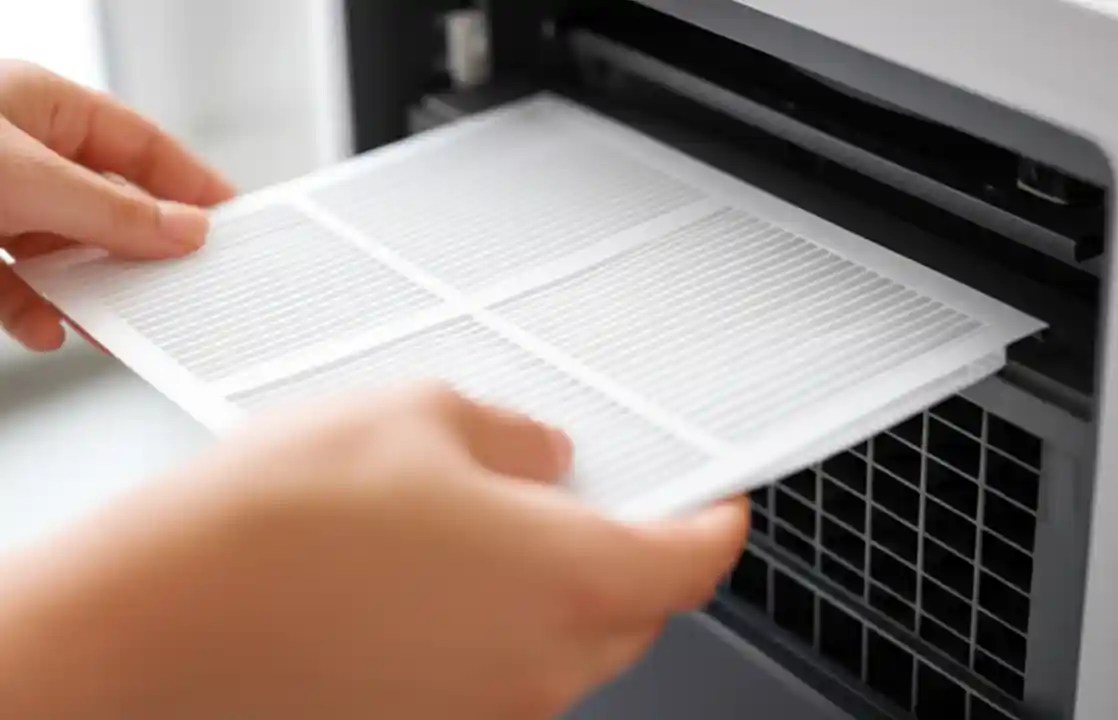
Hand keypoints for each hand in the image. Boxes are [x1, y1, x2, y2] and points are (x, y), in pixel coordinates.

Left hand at [0, 60, 233, 350]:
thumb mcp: (25, 179)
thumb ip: (111, 211)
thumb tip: (185, 230)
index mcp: (42, 109)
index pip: (141, 146)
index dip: (191, 184)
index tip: (234, 223)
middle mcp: (20, 153)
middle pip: (108, 207)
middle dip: (143, 252)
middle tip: (188, 284)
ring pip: (63, 253)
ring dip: (91, 292)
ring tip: (124, 322)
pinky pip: (13, 286)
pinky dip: (33, 311)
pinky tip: (48, 327)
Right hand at [0, 385, 749, 718]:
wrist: (159, 622)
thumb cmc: (279, 522)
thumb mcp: (419, 417)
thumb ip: (514, 440)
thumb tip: (548, 460)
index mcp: (570, 577)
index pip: (694, 560)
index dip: (718, 522)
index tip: (721, 500)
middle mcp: (542, 663)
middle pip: (640, 608)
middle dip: (635, 551)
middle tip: (589, 495)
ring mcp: (487, 708)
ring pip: (570, 643)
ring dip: (561, 588)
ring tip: (485, 525)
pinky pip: (503, 672)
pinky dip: (500, 626)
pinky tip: (433, 578)